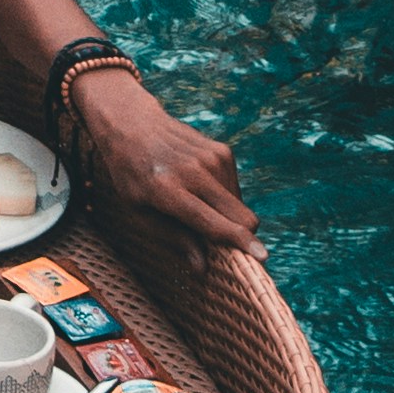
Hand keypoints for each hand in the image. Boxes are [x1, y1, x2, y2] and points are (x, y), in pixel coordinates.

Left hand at [69, 70, 255, 260]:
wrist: (133, 124)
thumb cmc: (131, 174)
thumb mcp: (139, 211)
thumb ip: (172, 238)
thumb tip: (203, 268)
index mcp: (167, 190)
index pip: (212, 221)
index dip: (239, 242)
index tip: (262, 257)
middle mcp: (194, 172)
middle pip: (240, 215)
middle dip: (242, 236)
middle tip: (224, 247)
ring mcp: (212, 158)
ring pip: (241, 206)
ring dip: (228, 216)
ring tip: (197, 205)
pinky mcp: (223, 151)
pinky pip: (236, 190)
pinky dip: (224, 199)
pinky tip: (200, 188)